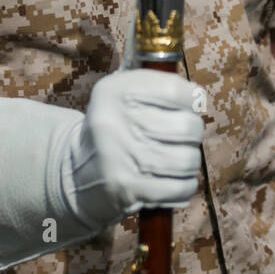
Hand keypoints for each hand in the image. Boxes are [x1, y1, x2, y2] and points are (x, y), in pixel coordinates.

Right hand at [63, 70, 205, 232]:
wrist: (76, 176)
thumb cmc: (115, 130)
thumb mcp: (122, 95)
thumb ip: (158, 84)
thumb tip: (197, 97)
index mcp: (115, 91)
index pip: (175, 89)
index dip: (191, 99)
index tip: (187, 106)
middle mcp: (114, 120)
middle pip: (188, 127)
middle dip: (194, 134)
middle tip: (182, 137)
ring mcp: (121, 156)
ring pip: (188, 160)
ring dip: (190, 163)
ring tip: (177, 160)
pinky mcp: (128, 188)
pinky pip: (180, 187)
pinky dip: (185, 186)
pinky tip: (174, 180)